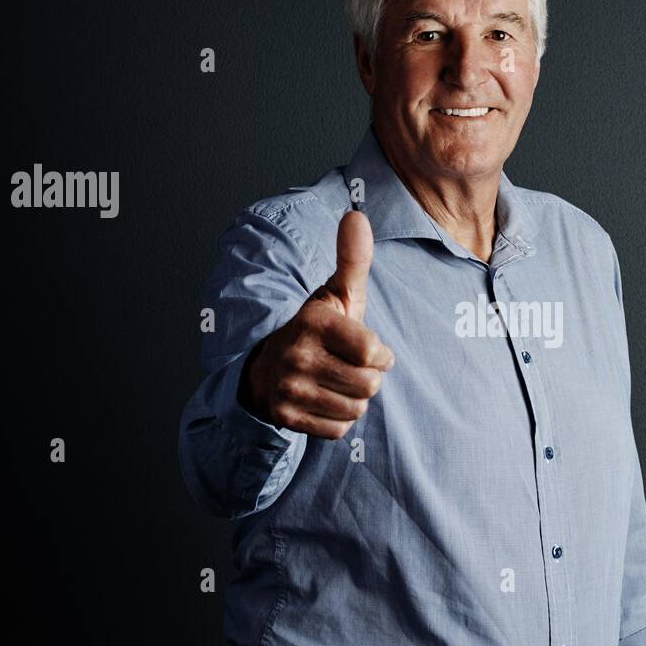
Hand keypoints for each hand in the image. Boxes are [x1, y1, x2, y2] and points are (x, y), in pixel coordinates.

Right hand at [241, 209, 394, 437]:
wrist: (265, 369)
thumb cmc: (316, 330)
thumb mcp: (335, 294)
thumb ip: (352, 259)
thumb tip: (357, 215)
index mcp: (314, 322)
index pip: (375, 354)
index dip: (379, 354)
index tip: (365, 347)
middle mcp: (297, 355)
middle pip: (370, 385)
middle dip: (368, 378)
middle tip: (349, 367)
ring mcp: (288, 389)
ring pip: (356, 408)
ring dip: (354, 399)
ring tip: (336, 382)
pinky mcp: (286, 418)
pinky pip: (338, 430)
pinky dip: (338, 419)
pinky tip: (323, 401)